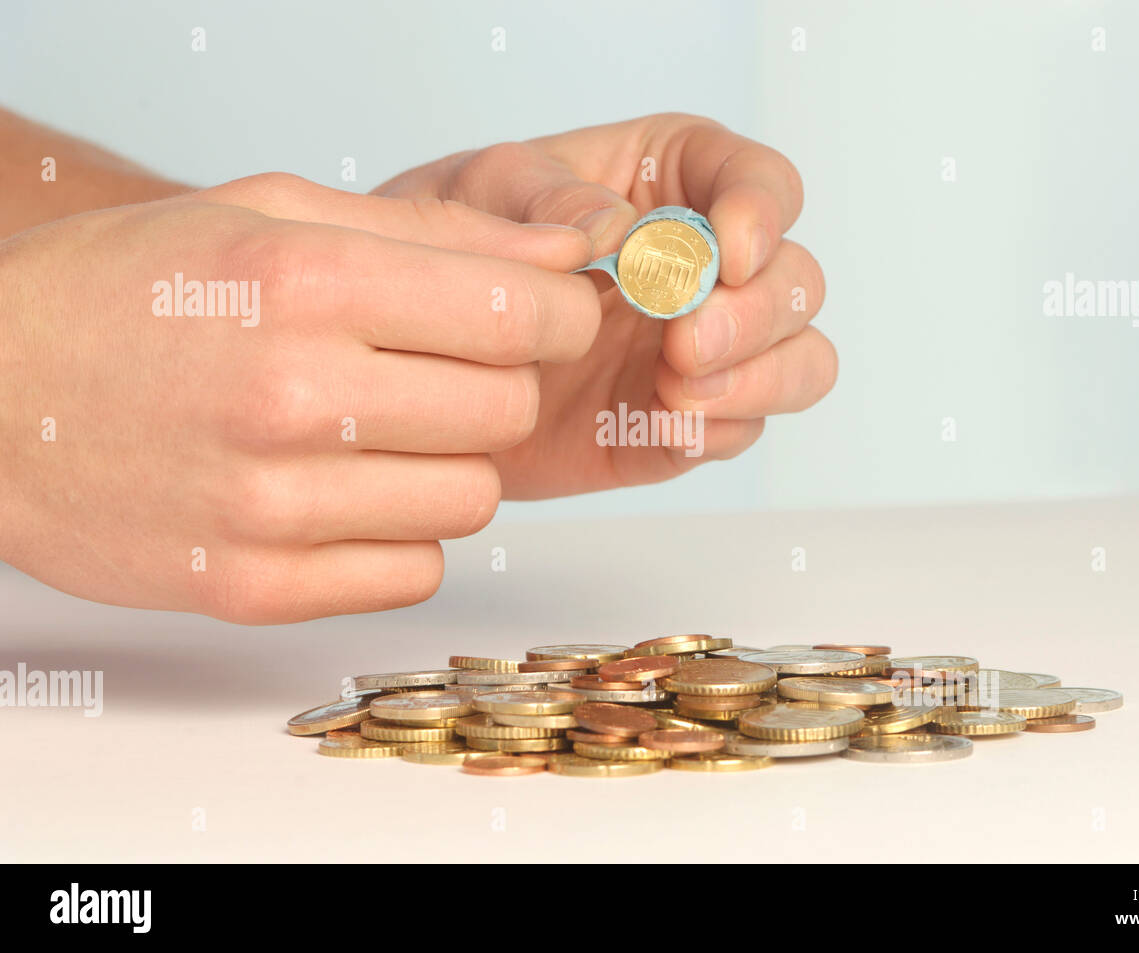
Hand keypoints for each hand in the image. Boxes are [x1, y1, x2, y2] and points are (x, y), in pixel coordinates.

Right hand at [0, 174, 599, 621]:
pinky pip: (416, 570)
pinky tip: (342, 493)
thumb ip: (433, 232)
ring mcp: (274, 506)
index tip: (542, 315)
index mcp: (304, 283)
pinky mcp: (258, 588)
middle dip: (496, 384)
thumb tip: (569, 250)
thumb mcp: (268, 215)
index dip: (557, 314)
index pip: (521, 313)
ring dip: (449, 462)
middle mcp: (294, 397)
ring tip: (377, 433)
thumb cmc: (129, 294)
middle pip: (509, 409)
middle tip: (431, 370)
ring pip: (475, 499)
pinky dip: (400, 533)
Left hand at [374, 113, 833, 498]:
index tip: (727, 254)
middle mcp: (706, 266)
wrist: (417, 361)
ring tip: (679, 388)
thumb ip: (539, 196)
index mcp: (672, 183)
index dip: (764, 215)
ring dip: (761, 376)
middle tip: (687, 343)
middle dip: (758, 314)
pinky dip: (722, 429)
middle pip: (798, 280)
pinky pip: (746, 427)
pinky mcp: (683, 419)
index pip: (762, 183)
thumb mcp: (475, 195)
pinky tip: (668, 422)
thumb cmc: (451, 252)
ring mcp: (704, 348)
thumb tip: (608, 221)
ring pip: (802, 360)